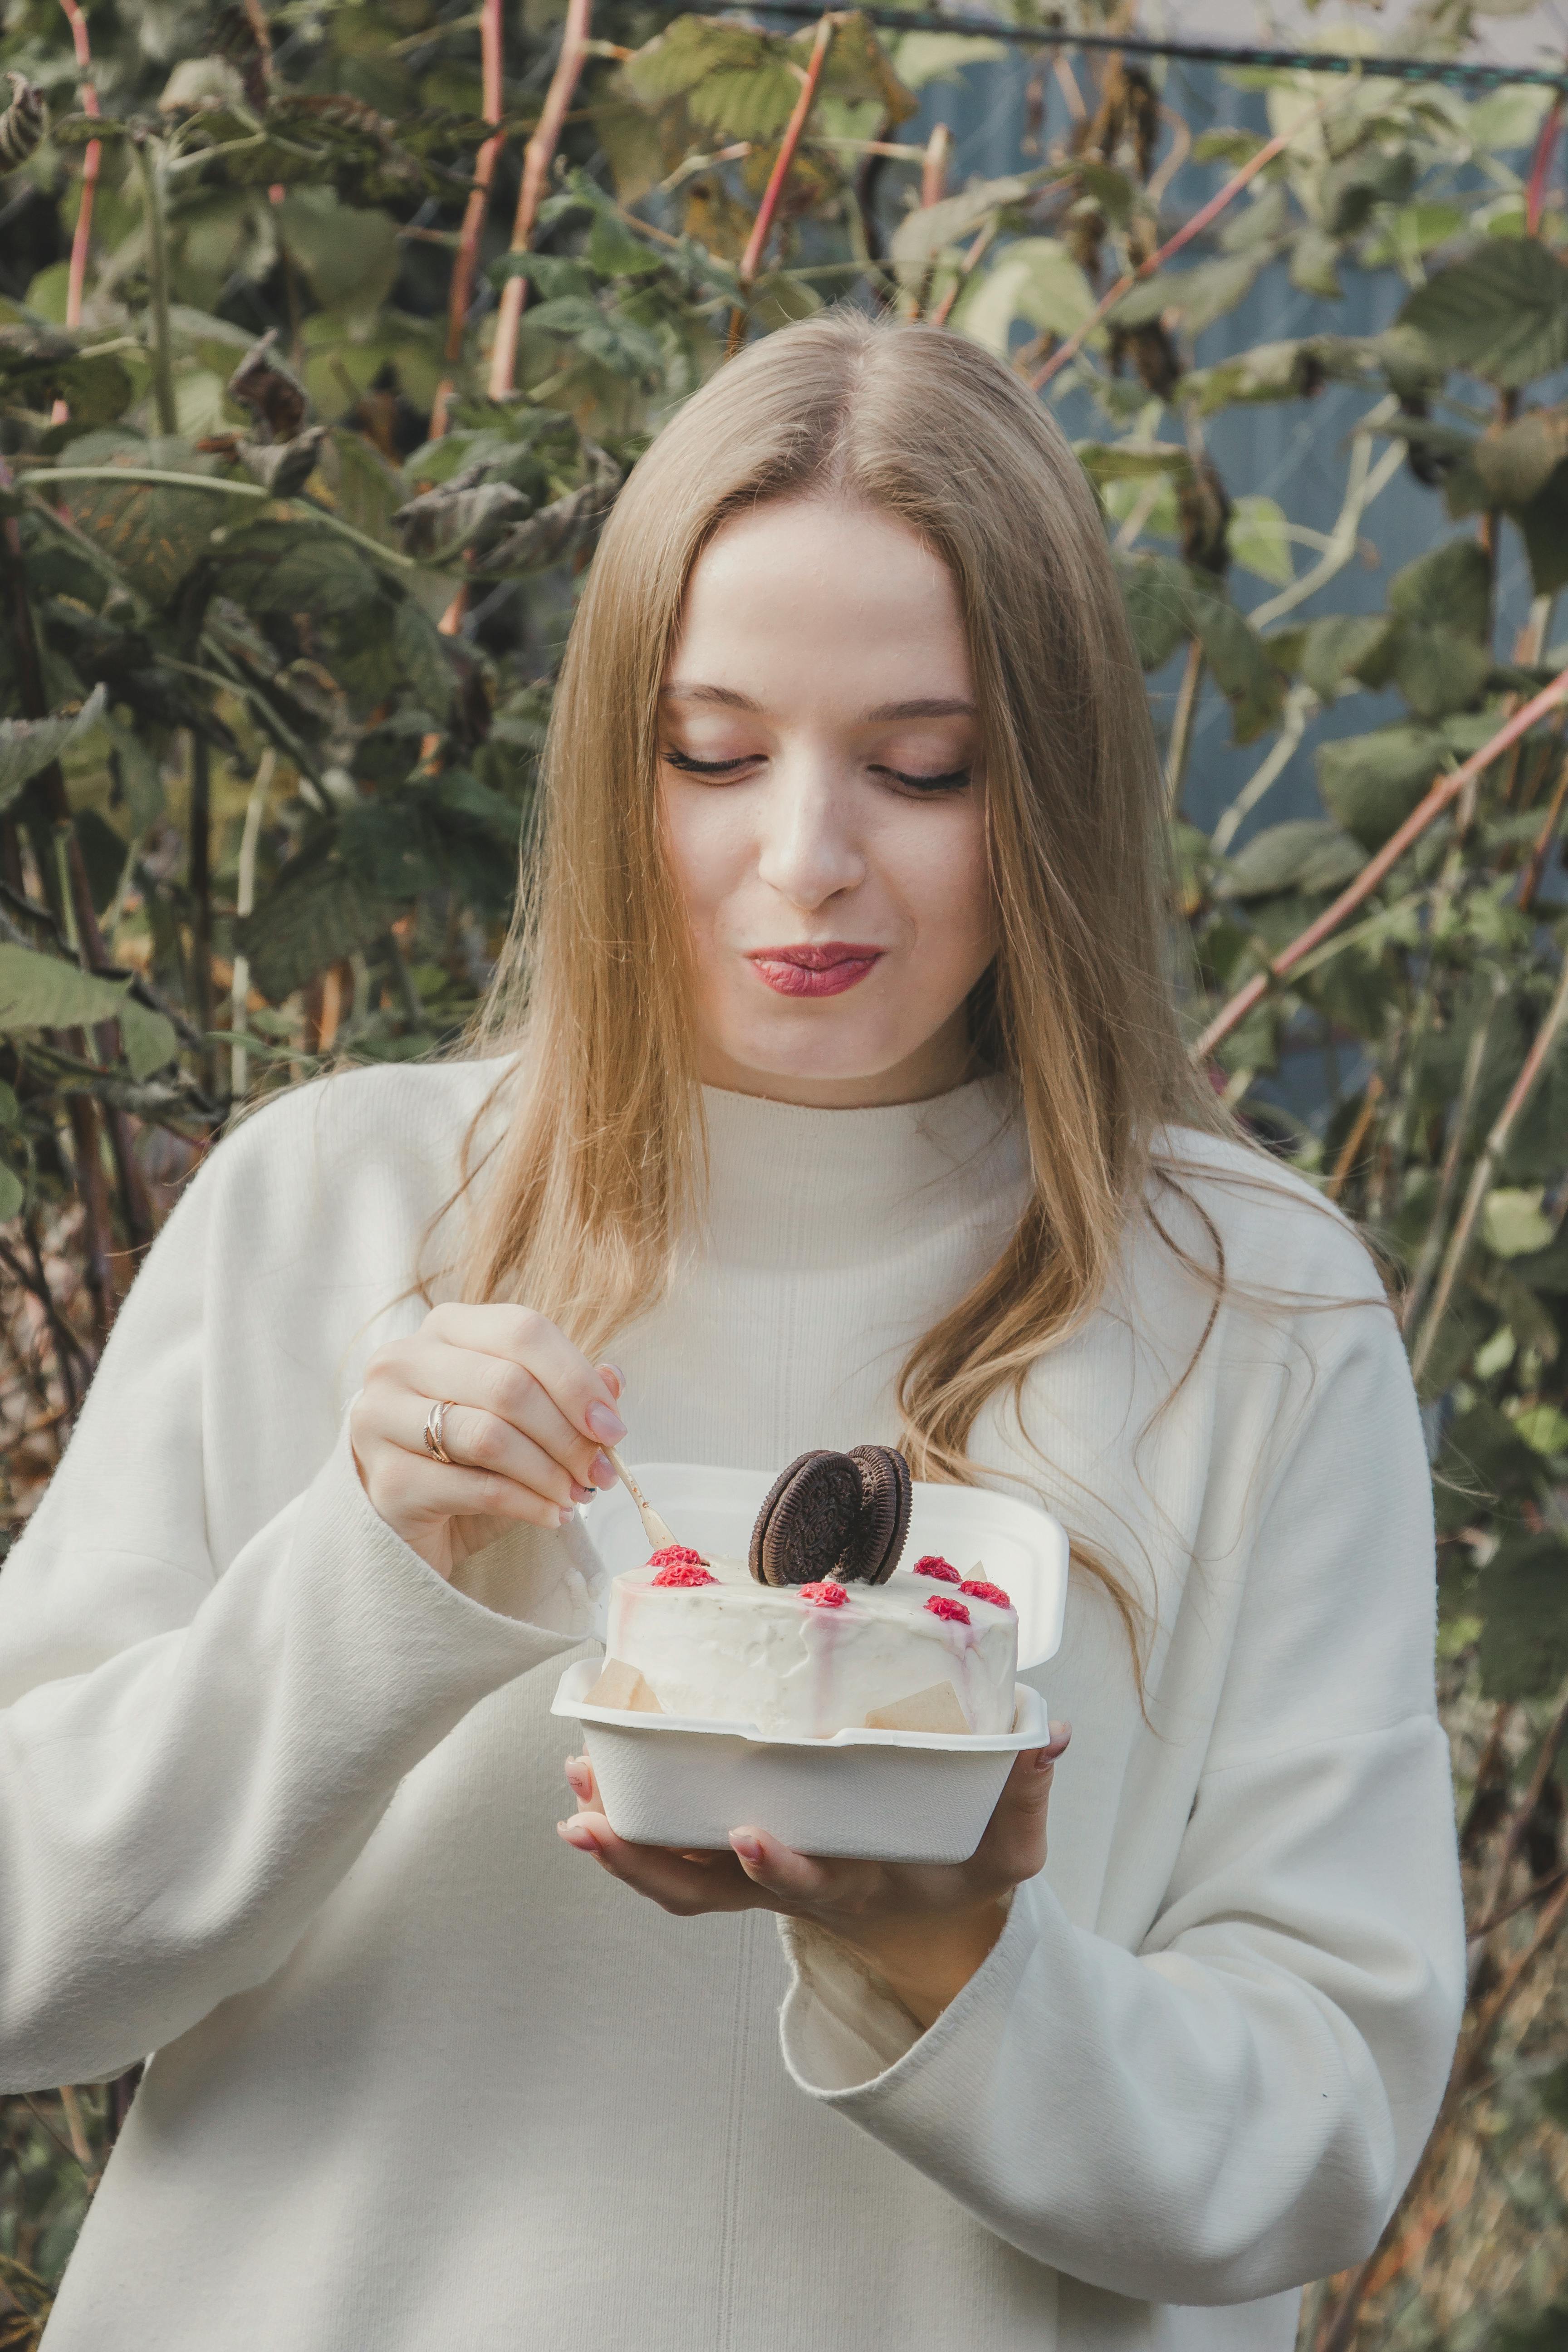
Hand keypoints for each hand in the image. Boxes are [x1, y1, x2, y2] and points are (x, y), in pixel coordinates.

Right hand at [350, 1304, 627, 1580]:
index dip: (577, 1379)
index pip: (522, 1330)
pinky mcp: (387, 1480)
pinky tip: (552, 1515)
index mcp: (445, 1328)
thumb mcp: (521, 1418)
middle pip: (509, 1384)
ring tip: (577, 1494)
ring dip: (550, 1472)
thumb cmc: (467, 1459)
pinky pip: (476, 1488)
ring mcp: (383, 1418)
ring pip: (490, 1437)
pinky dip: (527, 1504)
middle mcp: (403, 1361)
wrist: (405, 1523)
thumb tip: (613, 1380)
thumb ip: (562, 1392)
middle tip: (601, 1471)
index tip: (613, 1427)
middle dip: (569, 1435)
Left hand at [557, 1724, 1069, 2029]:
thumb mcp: (1009, 1849)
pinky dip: (630, 1831)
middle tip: (595, 1819)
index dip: (782, 1868)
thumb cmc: (966, 1872)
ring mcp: (760, 1877)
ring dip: (623, 1842)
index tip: (751, 1833)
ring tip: (574, 1795)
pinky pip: (676, 1856)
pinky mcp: (742, 1858)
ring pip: (678, 1874)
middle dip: (650, 1861)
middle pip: (709, 1890)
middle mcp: (796, 1886)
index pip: (814, 1885)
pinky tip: (587, 1794)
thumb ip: (1025, 1793)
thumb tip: (1051, 1733)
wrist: (933, 1922)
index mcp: (858, 1885)